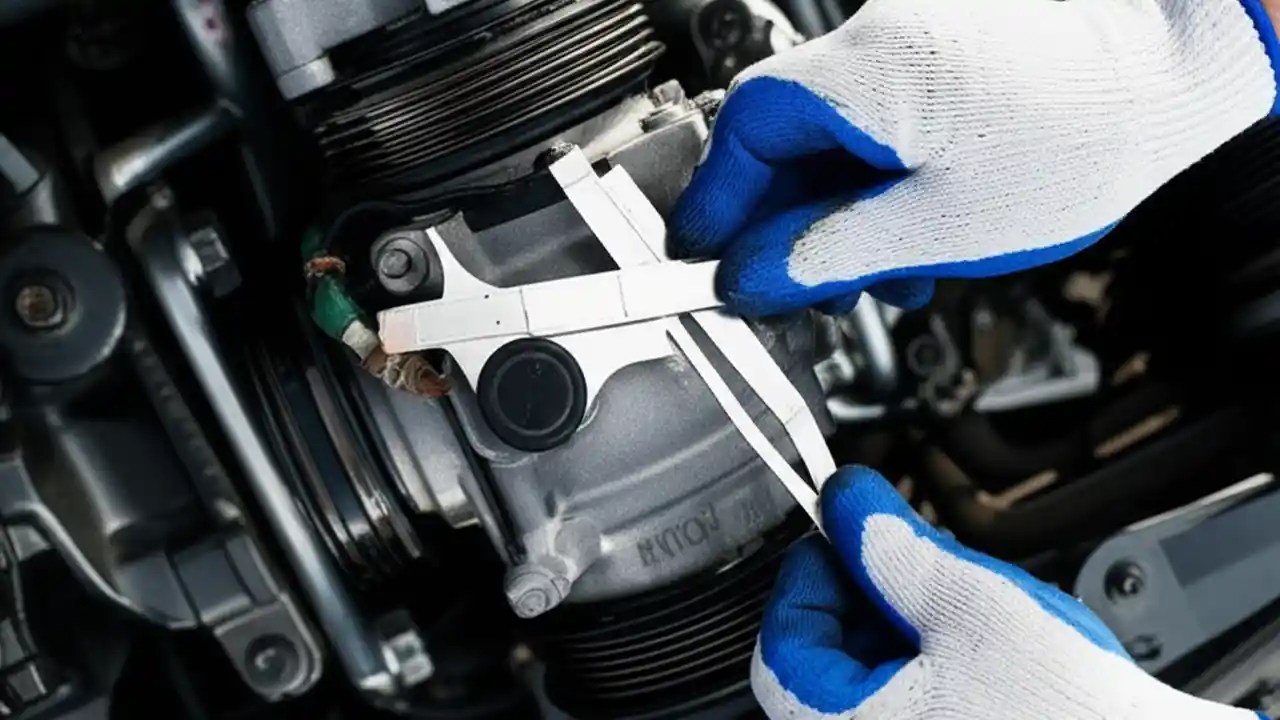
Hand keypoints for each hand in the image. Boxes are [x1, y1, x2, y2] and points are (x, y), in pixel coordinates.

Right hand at [673, 0, 1279, 315]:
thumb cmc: (1083, 136)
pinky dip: (872, 181)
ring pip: (827, 137)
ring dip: (832, 211)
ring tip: (870, 276)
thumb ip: (826, 256)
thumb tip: (747, 278)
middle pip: (779, 137)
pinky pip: (873, 122)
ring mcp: (905, 43)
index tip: (703, 260)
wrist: (1176, 74)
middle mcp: (873, 42)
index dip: (714, 205)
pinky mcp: (936, 58)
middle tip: (788, 289)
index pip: (743, 132)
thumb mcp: (935, 227)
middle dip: (780, 222)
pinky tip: (903, 234)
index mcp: (861, 74)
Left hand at [753, 467, 1265, 718]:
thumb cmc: (1067, 714)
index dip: (805, 578)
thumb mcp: (966, 603)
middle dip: (862, 592)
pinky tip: (980, 634)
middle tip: (902, 551)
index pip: (781, 649)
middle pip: (827, 660)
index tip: (837, 535)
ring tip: (959, 594)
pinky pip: (917, 698)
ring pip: (876, 676)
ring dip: (903, 620)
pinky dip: (934, 656)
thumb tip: (845, 500)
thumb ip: (889, 547)